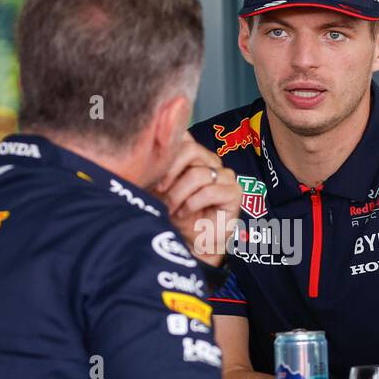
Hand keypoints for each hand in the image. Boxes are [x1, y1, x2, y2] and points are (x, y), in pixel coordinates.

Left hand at [152, 132, 239, 266]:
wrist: (190, 242)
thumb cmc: (174, 214)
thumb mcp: (159, 188)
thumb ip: (157, 167)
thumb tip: (144, 150)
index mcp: (195, 155)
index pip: (185, 136)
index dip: (167, 151)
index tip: (152, 173)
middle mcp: (212, 161)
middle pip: (191, 149)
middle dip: (170, 172)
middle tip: (159, 191)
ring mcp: (225, 176)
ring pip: (198, 174)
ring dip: (178, 194)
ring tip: (171, 208)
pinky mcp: (234, 192)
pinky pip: (210, 191)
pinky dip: (192, 204)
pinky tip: (184, 213)